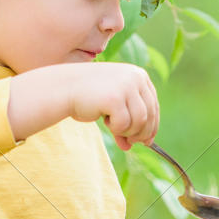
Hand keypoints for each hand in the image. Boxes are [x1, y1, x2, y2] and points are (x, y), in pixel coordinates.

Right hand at [7, 61, 157, 149]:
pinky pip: (124, 124)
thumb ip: (127, 120)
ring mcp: (126, 86)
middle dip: (141, 133)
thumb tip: (136, 144)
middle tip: (129, 143)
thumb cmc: (88, 97)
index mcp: (139, 75)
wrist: (64, 88)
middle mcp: (135, 77)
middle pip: (150, 114)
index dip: (152, 125)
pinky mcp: (115, 98)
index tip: (147, 140)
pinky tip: (105, 120)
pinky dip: (116, 129)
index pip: (153, 105)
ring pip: (139, 121)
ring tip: (113, 128)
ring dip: (127, 131)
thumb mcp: (113, 106)